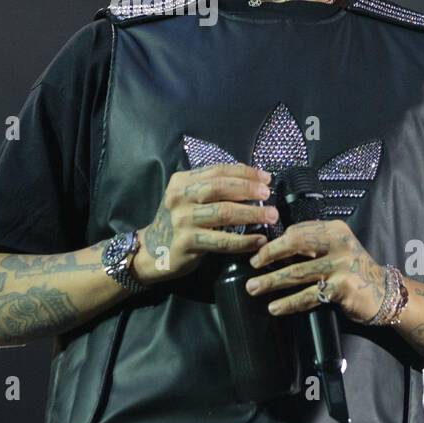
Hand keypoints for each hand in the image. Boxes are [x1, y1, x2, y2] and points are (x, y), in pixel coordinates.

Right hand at [134, 163, 278, 284]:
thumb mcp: (188, 198)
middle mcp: (180, 197)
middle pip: (220, 188)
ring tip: (271, 216)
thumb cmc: (179, 222)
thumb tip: (252, 180)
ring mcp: (182, 220)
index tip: (266, 178)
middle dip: (249, 189)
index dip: (244, 172)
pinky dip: (243, 240)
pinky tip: (258, 240)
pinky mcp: (187, 242)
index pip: (217, 170)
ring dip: (252, 214)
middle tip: (269, 195)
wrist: (152, 252)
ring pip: (223, 213)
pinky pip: (222, 241)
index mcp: (182, 181)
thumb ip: (212, 187)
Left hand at [245, 219, 388, 323]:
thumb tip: (275, 247)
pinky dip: (288, 302)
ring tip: (253, 287)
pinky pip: (308, 295)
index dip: (276, 241)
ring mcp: (341, 265)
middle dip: (270, 254)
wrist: (385, 293)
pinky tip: (274, 307)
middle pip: (296, 244)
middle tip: (253, 265)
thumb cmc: (354, 271)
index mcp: (335, 229)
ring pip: (297, 272)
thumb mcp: (337, 249)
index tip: (259, 251)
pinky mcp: (342, 288)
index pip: (299, 230)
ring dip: (272, 281)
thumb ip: (314, 244)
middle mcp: (339, 243)